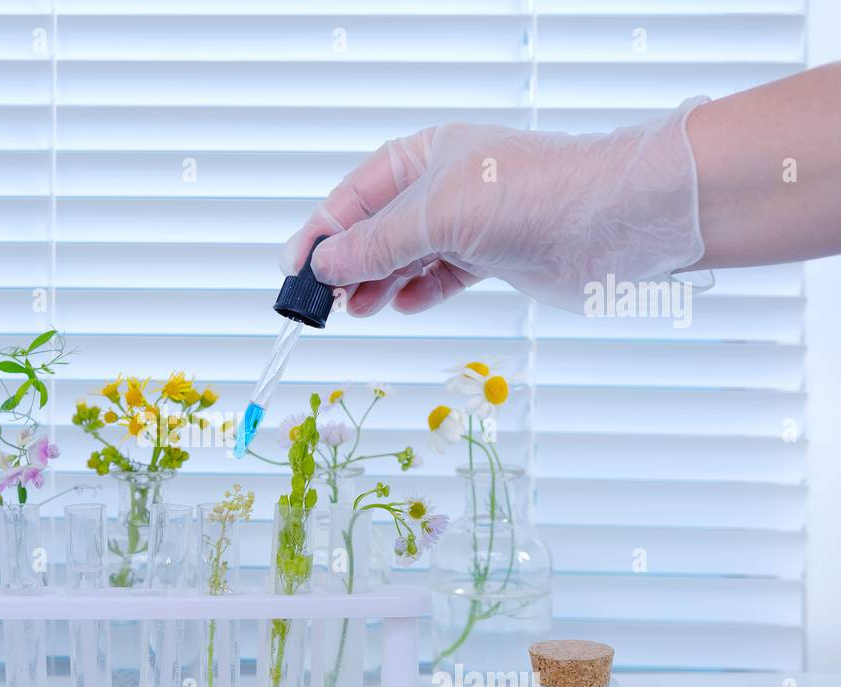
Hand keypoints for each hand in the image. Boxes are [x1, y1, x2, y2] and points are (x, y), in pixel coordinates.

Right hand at [281, 99, 707, 314]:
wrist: (615, 221)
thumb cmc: (533, 193)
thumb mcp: (437, 215)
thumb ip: (376, 244)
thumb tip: (324, 265)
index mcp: (425, 155)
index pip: (354, 195)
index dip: (321, 232)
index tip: (295, 269)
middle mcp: (444, 186)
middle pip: (376, 228)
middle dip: (348, 263)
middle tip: (323, 301)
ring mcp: (470, 223)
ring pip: (405, 257)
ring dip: (378, 283)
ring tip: (358, 307)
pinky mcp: (494, 256)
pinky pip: (440, 277)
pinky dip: (418, 293)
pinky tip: (403, 307)